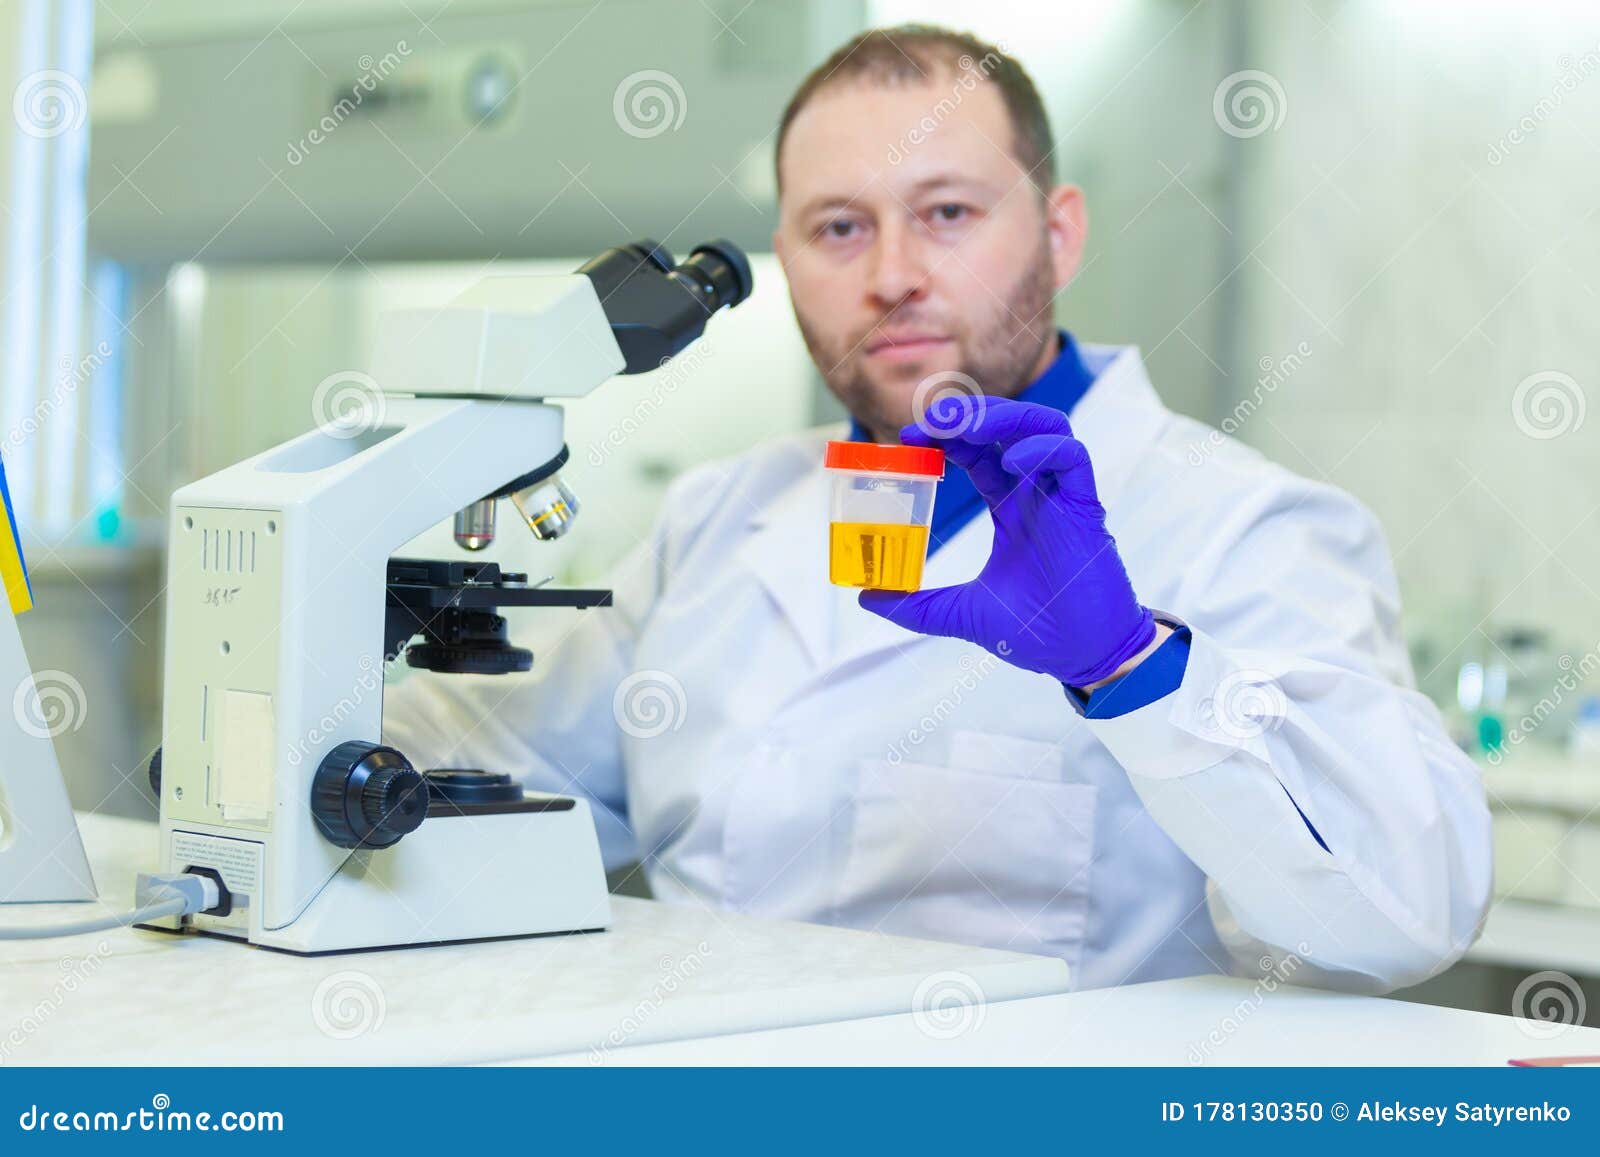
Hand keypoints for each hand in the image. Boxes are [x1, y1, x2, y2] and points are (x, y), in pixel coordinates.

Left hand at [858, 397, 1156, 689]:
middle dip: (969, 414)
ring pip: (1044, 427)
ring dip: (1005, 418)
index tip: (907, 438)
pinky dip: (1044, 450)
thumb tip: (866, 597)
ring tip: (966, 427)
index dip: (944, 437)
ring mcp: (1062, 498)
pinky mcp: (1086, 510)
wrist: (1084, 657)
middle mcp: (1035, 493)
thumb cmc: (1038, 630)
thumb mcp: (963, 613)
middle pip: (1007, 428)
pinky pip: (1073, 459)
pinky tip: (1013, 463)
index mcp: (1010, 507)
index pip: (977, 453)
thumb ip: (917, 605)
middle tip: (930, 421)